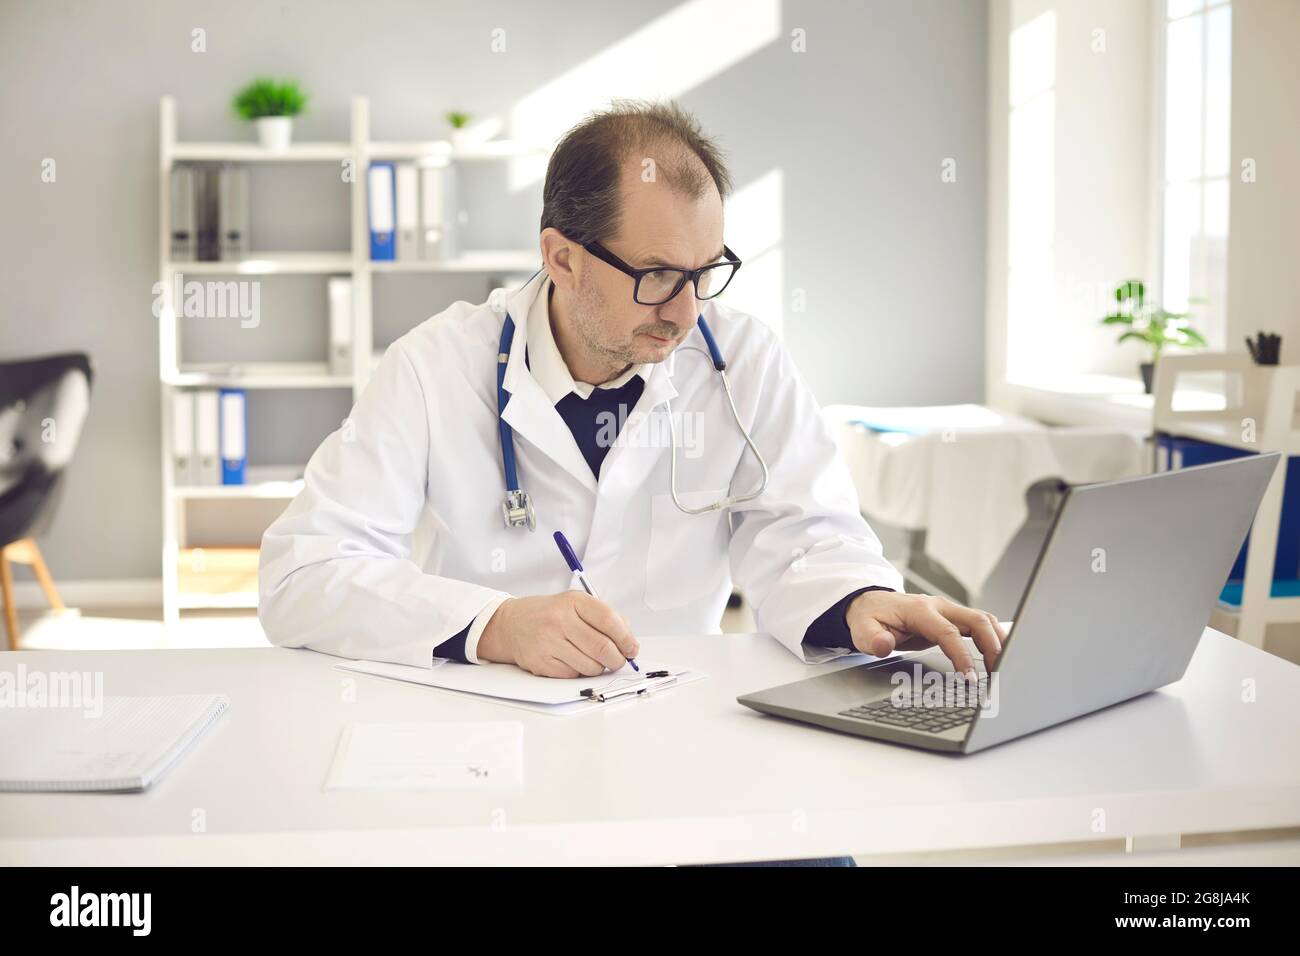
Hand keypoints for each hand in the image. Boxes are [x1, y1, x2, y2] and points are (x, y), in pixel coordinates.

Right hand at [476, 592, 640, 677]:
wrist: (511, 624)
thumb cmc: (550, 614)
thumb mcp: (576, 604)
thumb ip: (605, 617)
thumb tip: (629, 642)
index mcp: (574, 602)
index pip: (609, 621)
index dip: (626, 639)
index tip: (631, 648)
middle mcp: (560, 620)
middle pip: (602, 648)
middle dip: (617, 659)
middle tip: (618, 661)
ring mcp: (549, 642)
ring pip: (590, 666)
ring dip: (599, 668)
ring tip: (594, 660)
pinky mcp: (541, 663)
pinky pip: (573, 676)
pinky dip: (580, 673)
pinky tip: (575, 662)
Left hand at [846, 591, 1006, 680]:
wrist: (870, 604)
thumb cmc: (870, 617)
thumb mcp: (863, 630)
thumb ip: (873, 638)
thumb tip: (884, 646)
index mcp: (919, 611)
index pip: (948, 633)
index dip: (962, 655)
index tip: (970, 677)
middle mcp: (939, 607)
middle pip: (977, 621)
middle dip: (993, 646)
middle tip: (1000, 672)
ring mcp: (948, 610)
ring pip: (984, 619)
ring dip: (998, 640)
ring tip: (1006, 666)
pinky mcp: (953, 617)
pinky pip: (980, 623)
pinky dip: (994, 636)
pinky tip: (1002, 652)